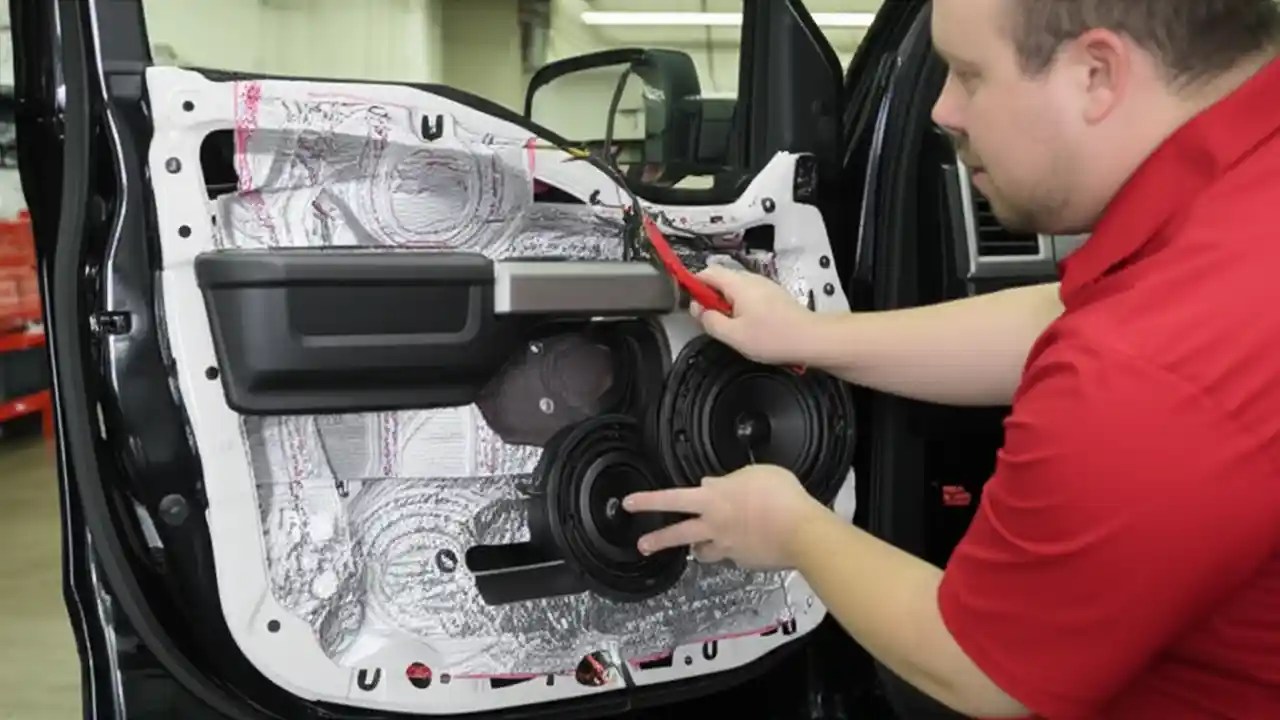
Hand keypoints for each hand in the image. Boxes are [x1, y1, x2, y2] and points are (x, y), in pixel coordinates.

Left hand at [623, 464, 827, 570]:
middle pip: (676, 535)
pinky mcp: (743, 562)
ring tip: (701, 546)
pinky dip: (734, 551)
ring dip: (700, 547)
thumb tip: (718, 483)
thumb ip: (733, 479)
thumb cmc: (781, 496)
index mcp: (712, 498)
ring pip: (703, 551)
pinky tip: (746, 545)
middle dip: (656, 540)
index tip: (629, 504)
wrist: (801, 532)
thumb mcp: (756, 473)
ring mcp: (727, 547)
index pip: (671, 498)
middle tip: (643, 544)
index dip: (647, 501)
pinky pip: (732, 556)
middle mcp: (714, 525)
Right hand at [691, 266, 823, 365]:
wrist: (811, 339)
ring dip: (726, 303)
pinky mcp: (774, 295)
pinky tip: (746, 325)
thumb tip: (698, 309)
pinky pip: (749, 295)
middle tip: (709, 319)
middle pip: (721, 279)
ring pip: (735, 288)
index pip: (708, 272)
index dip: (693, 283)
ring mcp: (765, 286)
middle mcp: (751, 279)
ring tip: (729, 326)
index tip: (688, 300)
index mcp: (738, 284)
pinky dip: (741, 306)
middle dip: (710, 296)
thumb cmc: (773, 337)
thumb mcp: (733, 335)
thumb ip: (710, 321)